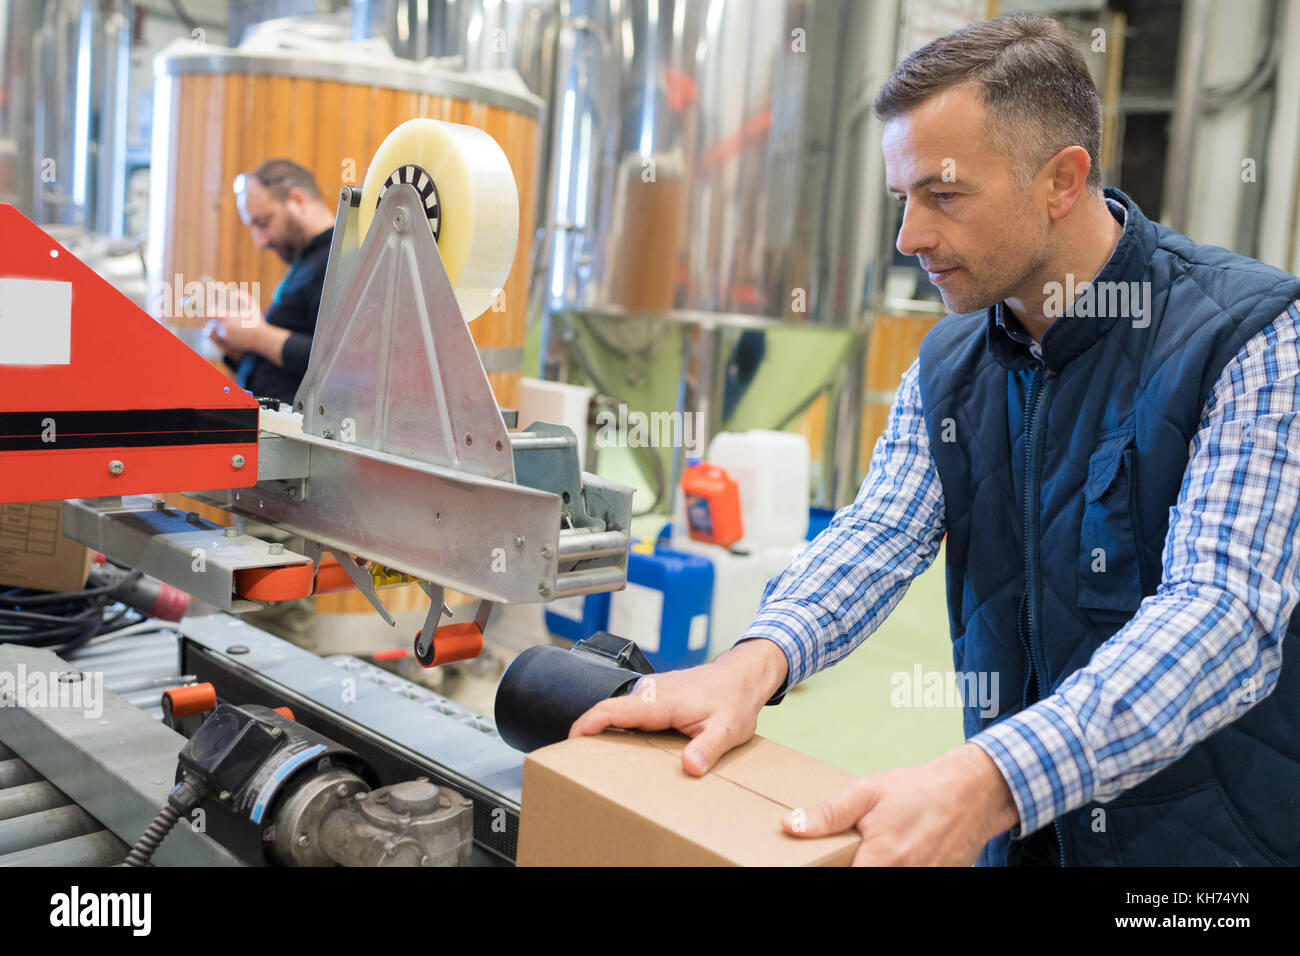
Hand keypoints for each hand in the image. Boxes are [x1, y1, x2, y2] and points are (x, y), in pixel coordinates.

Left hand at [204, 289, 288, 364]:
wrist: (263, 339)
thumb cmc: (258, 323)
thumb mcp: (253, 307)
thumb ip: (244, 297)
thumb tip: (235, 292)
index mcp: (227, 318)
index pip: (209, 314)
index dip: (201, 312)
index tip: (196, 310)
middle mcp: (224, 328)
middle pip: (209, 325)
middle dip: (209, 323)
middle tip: (208, 320)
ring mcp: (226, 338)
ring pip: (213, 334)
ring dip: (212, 331)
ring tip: (215, 328)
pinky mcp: (229, 346)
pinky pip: (218, 342)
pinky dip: (218, 339)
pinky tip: (221, 336)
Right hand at [569, 638, 788, 775]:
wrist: (741, 677)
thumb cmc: (734, 700)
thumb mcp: (728, 729)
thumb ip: (707, 748)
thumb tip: (689, 767)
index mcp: (661, 701)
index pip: (612, 709)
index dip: (587, 724)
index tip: (569, 739)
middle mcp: (650, 692)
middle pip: (607, 711)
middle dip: (587, 733)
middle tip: (575, 761)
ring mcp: (650, 692)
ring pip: (616, 710)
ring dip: (601, 730)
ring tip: (591, 757)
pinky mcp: (653, 696)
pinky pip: (626, 710)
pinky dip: (615, 726)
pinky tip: (619, 746)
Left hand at [782, 743, 1019, 865]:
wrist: (972, 792)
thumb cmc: (918, 789)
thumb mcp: (867, 792)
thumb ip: (829, 814)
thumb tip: (790, 825)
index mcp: (882, 860)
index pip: (846, 878)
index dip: (834, 869)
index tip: (828, 861)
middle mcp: (905, 876)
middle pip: (866, 879)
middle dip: (857, 866)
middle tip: (857, 850)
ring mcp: (926, 879)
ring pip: (892, 883)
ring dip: (878, 866)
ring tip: (879, 849)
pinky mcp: (941, 879)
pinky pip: (913, 877)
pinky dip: (903, 866)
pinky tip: (899, 853)